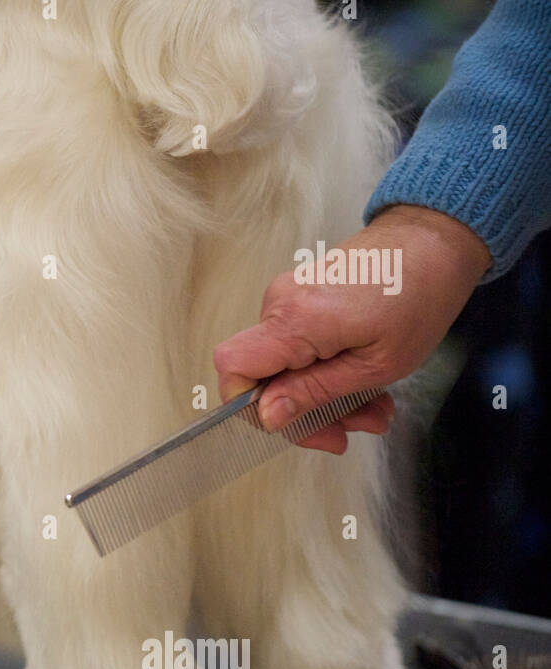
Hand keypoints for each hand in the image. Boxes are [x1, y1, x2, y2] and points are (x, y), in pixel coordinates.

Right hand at [212, 205, 491, 453]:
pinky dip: (328, 371)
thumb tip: (267, 416)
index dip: (250, 403)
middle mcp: (279, 304)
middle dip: (306, 412)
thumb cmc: (419, 298)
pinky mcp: (300, 298)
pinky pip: (298, 349)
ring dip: (326, 397)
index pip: (233, 366)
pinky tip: (365, 381)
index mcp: (295, 319)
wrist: (434, 239)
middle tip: (352, 429)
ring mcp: (288, 299)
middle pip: (262, 376)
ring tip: (374, 407)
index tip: (294, 422)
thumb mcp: (377, 364)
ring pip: (284, 368)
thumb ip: (315, 391)